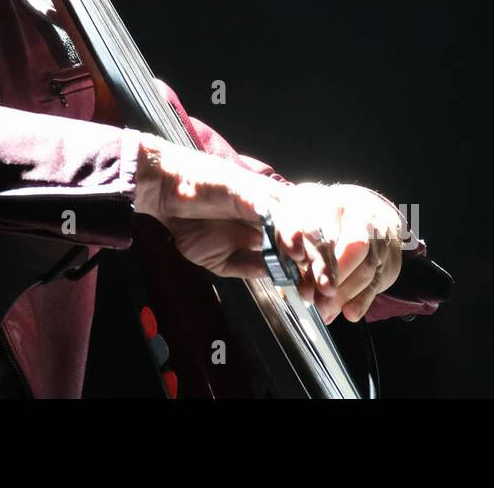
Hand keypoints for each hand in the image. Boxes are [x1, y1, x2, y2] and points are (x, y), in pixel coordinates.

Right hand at [132, 134, 404, 322]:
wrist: (164, 194)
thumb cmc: (191, 221)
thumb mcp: (225, 260)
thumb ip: (255, 267)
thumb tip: (284, 280)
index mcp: (271, 227)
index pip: (306, 252)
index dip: (317, 276)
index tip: (322, 302)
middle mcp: (275, 211)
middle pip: (314, 238)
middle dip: (326, 270)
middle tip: (329, 297)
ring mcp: (267, 199)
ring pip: (305, 225)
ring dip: (316, 254)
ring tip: (322, 280)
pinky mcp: (253, 190)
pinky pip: (278, 210)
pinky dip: (290, 229)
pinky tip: (295, 249)